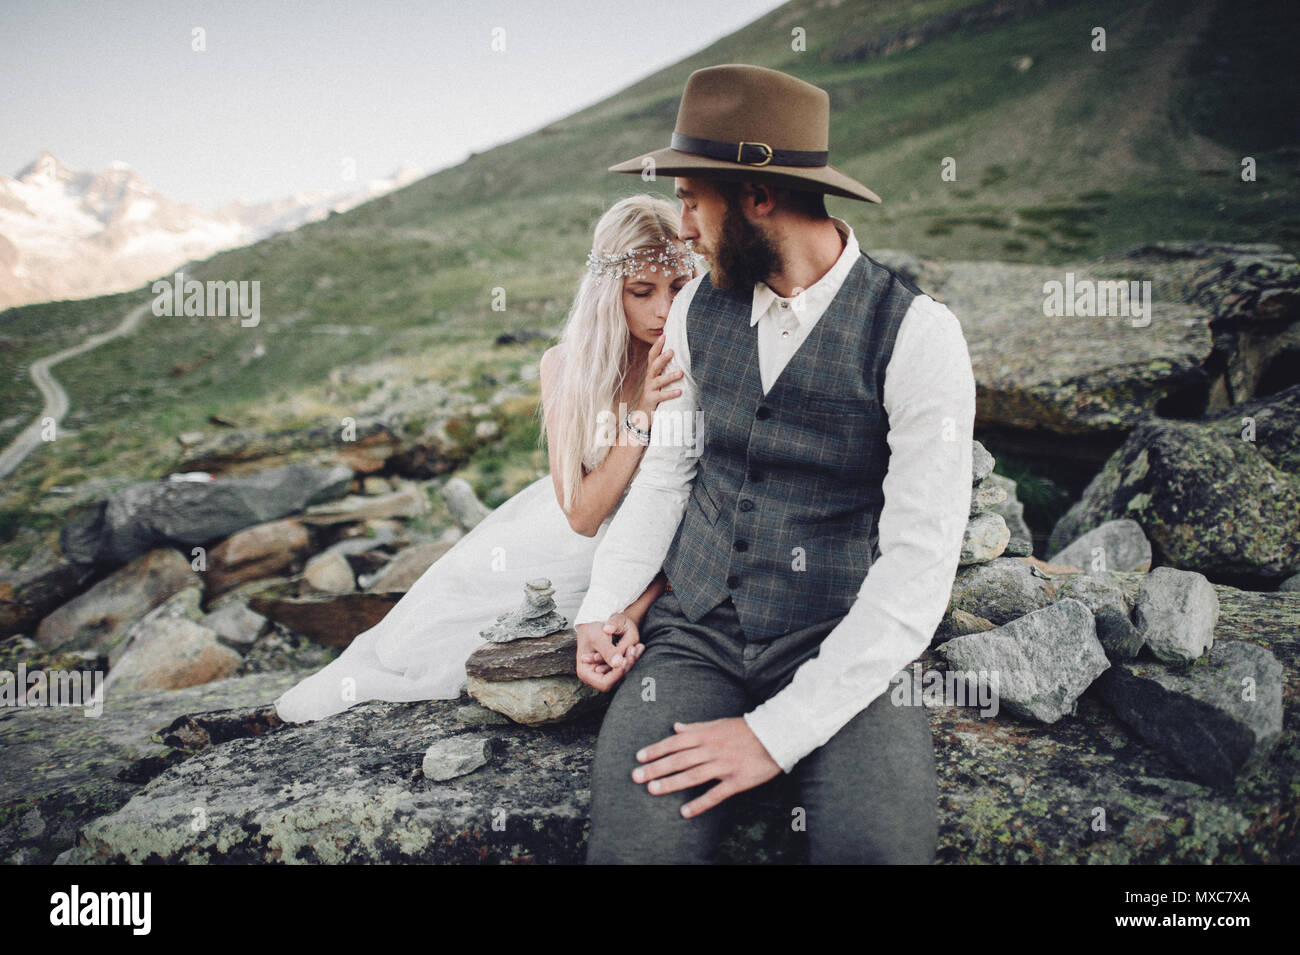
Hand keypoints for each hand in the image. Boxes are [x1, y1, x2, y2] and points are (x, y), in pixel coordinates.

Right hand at [575, 613, 644, 691]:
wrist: (593, 622)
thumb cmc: (591, 629)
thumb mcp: (598, 638)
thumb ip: (608, 652)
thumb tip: (618, 663)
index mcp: (585, 672)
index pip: (604, 683)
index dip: (616, 674)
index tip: (624, 660)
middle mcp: (595, 676)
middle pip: (615, 680)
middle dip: (626, 665)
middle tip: (633, 649)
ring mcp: (604, 672)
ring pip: (622, 673)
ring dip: (631, 661)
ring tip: (638, 647)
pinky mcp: (612, 666)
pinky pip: (624, 666)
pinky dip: (631, 657)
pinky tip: (639, 647)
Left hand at [631, 717, 781, 817]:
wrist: (776, 736)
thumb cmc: (745, 729)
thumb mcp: (719, 723)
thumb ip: (696, 727)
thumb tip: (675, 727)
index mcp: (706, 734)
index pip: (675, 743)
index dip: (657, 750)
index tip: (640, 757)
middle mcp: (712, 749)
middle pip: (679, 760)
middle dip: (656, 768)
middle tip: (636, 777)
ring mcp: (723, 766)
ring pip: (692, 776)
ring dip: (671, 783)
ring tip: (652, 790)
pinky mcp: (736, 781)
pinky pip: (715, 794)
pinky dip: (700, 803)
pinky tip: (685, 812)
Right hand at [632, 333, 684, 424]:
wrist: (642, 413)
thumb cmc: (654, 394)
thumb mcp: (658, 380)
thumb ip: (665, 369)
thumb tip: (678, 355)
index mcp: (651, 372)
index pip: (652, 356)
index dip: (657, 346)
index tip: (664, 335)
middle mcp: (649, 379)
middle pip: (654, 365)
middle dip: (662, 357)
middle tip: (672, 350)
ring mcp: (650, 389)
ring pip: (659, 381)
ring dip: (670, 376)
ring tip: (681, 372)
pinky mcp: (651, 400)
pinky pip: (661, 396)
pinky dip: (670, 394)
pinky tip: (680, 392)